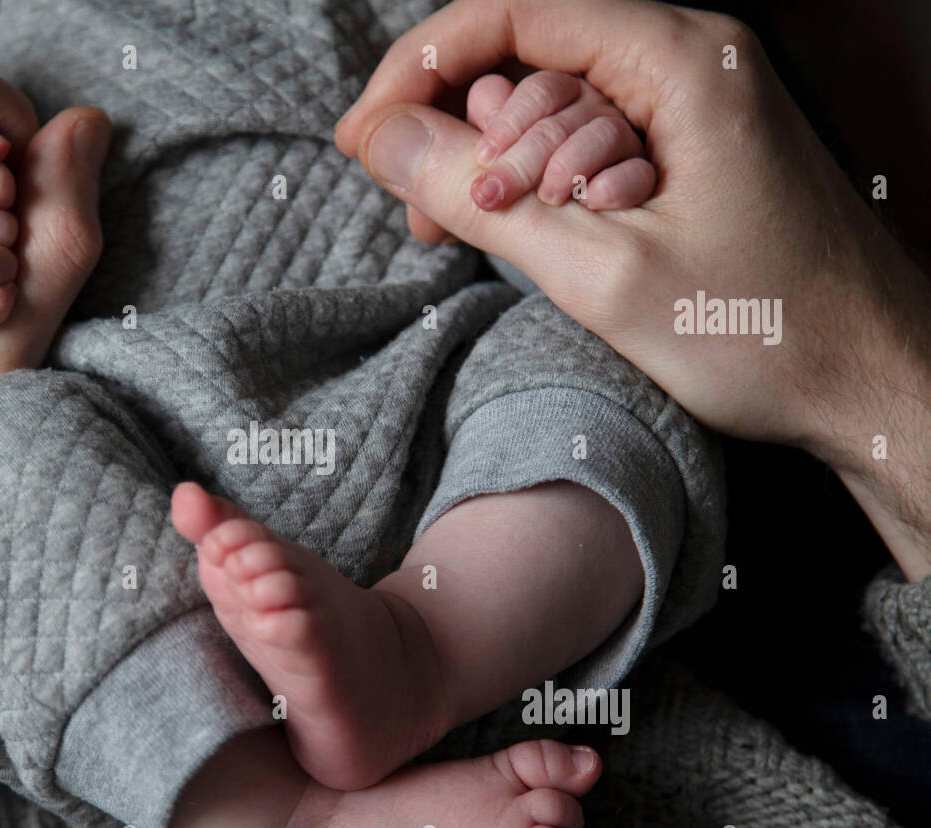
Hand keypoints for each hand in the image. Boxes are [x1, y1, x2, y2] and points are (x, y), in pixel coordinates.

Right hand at [335, 0, 930, 577]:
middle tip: (420, 214)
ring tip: (471, 233)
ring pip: (552, 101)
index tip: (364, 137)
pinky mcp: (691, 147)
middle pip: (528, 54)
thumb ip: (479, 197)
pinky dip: (543, 184)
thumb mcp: (598, 270)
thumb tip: (382, 140)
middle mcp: (690, 58)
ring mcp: (694, 102)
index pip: (512, 12)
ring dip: (499, 164)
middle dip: (459, 128)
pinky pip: (589, 138)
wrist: (870, 384)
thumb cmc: (763, 332)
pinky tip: (526, 230)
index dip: (420, 68)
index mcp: (680, 59)